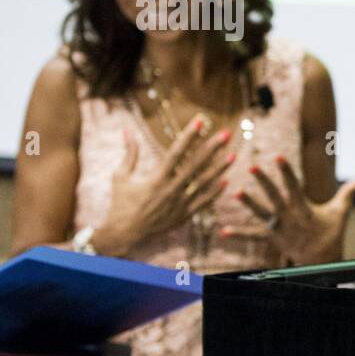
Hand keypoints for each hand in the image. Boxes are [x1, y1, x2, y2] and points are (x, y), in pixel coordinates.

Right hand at [95, 118, 233, 256]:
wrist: (124, 234)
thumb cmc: (120, 203)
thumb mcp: (121, 177)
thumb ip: (129, 153)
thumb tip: (127, 129)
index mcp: (156, 179)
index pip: (176, 152)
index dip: (188, 136)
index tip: (199, 121)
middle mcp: (171, 190)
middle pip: (196, 165)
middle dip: (212, 148)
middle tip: (227, 134)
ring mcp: (180, 203)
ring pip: (205, 183)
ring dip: (220, 168)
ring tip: (234, 155)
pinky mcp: (184, 215)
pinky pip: (204, 202)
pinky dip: (215, 192)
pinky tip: (226, 181)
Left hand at [221, 155, 354, 264]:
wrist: (321, 262)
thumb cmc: (331, 233)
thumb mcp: (341, 212)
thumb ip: (352, 192)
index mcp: (303, 208)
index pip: (293, 185)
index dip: (285, 171)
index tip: (277, 157)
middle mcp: (289, 216)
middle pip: (274, 196)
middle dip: (264, 182)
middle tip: (252, 167)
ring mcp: (278, 228)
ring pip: (261, 213)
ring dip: (248, 203)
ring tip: (235, 192)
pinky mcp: (271, 238)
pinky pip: (253, 236)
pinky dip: (239, 234)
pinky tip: (223, 231)